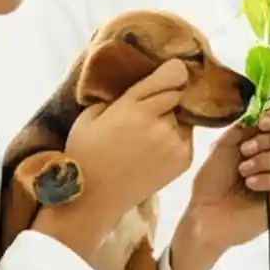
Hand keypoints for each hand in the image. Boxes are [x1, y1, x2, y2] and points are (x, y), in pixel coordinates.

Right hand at [35, 60, 194, 256]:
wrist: (93, 199)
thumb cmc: (84, 154)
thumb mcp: (91, 115)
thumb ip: (118, 95)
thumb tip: (138, 83)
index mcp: (133, 107)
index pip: (173, 74)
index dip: (172, 70)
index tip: (168, 72)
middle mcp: (159, 122)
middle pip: (178, 93)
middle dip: (166, 96)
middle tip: (149, 109)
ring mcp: (174, 142)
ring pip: (182, 116)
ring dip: (170, 118)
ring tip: (148, 134)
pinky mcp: (184, 158)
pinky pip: (185, 136)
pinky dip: (175, 137)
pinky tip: (154, 149)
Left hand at [178, 106, 269, 250]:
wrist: (204, 215)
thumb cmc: (211, 181)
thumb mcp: (223, 147)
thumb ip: (244, 128)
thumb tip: (262, 113)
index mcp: (264, 141)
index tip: (263, 122)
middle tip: (247, 149)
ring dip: (266, 159)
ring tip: (243, 170)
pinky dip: (268, 178)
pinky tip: (250, 184)